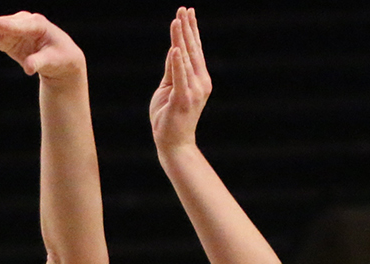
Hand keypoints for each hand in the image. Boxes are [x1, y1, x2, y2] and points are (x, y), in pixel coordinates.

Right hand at [0, 12, 85, 79]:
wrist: (62, 60)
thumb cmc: (61, 58)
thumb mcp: (54, 62)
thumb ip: (40, 62)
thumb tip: (29, 69)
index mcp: (35, 24)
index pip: (15, 25)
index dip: (1, 24)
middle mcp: (20, 24)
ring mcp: (11, 31)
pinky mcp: (5, 41)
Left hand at [149, 7, 210, 153]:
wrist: (174, 144)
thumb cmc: (169, 117)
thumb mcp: (168, 88)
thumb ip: (172, 70)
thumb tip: (174, 48)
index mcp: (199, 79)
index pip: (194, 50)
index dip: (191, 30)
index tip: (187, 11)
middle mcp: (201, 83)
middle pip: (192, 50)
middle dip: (187, 28)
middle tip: (183, 8)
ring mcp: (193, 91)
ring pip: (186, 59)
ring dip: (181, 38)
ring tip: (177, 20)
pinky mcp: (182, 100)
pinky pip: (179, 78)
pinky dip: (178, 63)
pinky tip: (175, 47)